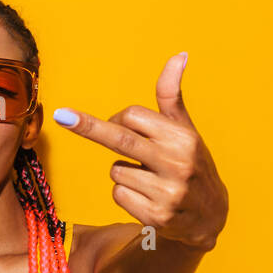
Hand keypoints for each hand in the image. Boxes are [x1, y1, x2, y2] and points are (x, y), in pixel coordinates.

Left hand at [53, 53, 226, 251]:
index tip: (116, 124)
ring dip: (123, 173)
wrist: (210, 216)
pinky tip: (148, 199)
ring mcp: (167, 192)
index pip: (133, 117)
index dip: (118, 119)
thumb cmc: (192, 164)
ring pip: (116, 171)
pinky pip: (118, 195)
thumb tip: (179, 55)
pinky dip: (126, 195)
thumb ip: (172, 96)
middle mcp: (177, 163)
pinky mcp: (156, 217)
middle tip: (61, 116)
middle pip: (120, 139)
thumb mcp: (186, 129)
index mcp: (183, 138)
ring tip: (150, 180)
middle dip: (89, 127)